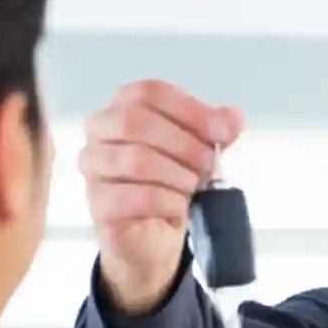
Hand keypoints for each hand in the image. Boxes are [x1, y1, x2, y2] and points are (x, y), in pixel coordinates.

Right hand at [80, 80, 243, 313]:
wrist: (153, 235)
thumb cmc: (171, 183)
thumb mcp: (200, 152)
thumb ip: (216, 132)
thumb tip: (233, 117)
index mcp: (124, 106)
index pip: (150, 92)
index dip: (190, 110)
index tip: (222, 132)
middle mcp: (99, 130)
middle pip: (135, 121)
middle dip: (182, 143)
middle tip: (209, 163)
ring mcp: (93, 167)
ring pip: (133, 159)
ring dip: (175, 174)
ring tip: (194, 187)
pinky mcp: (98, 204)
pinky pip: (131, 197)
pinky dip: (165, 201)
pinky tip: (180, 207)